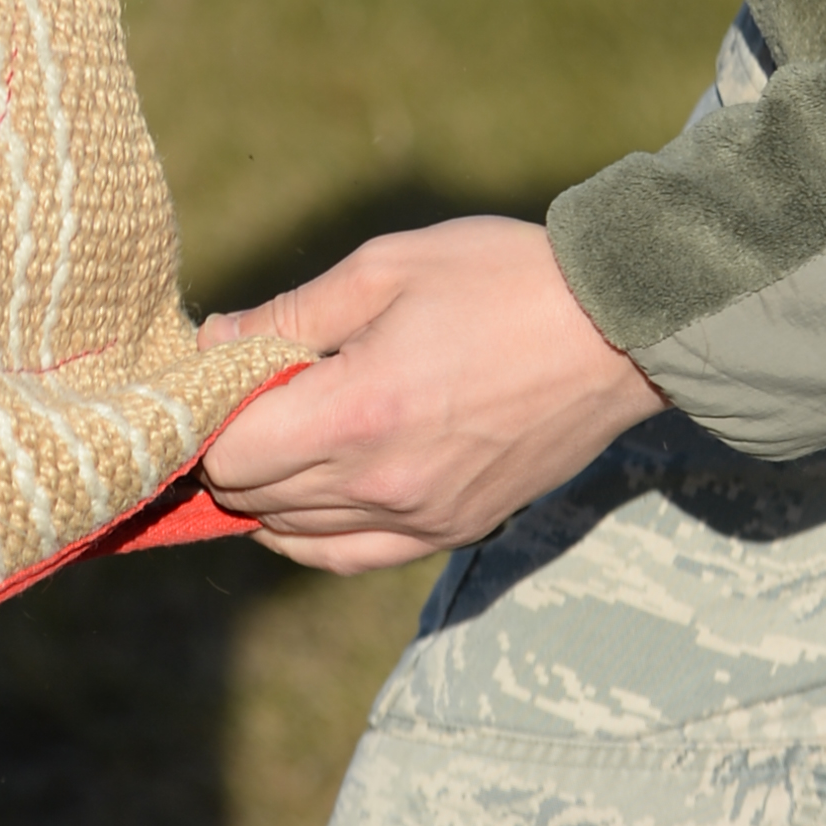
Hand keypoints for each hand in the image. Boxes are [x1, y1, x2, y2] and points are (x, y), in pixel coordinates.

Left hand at [195, 213, 660, 573]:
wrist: (615, 329)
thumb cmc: (499, 279)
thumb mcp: (385, 267)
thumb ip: (289, 316)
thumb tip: (211, 345)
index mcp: (358, 412)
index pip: (231, 451)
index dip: (209, 413)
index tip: (220, 371)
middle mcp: (382, 484)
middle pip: (254, 496)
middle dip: (232, 445)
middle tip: (247, 394)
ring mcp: (420, 520)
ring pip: (294, 534)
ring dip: (269, 489)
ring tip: (281, 431)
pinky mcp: (452, 533)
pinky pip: (349, 558)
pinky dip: (311, 533)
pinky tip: (306, 495)